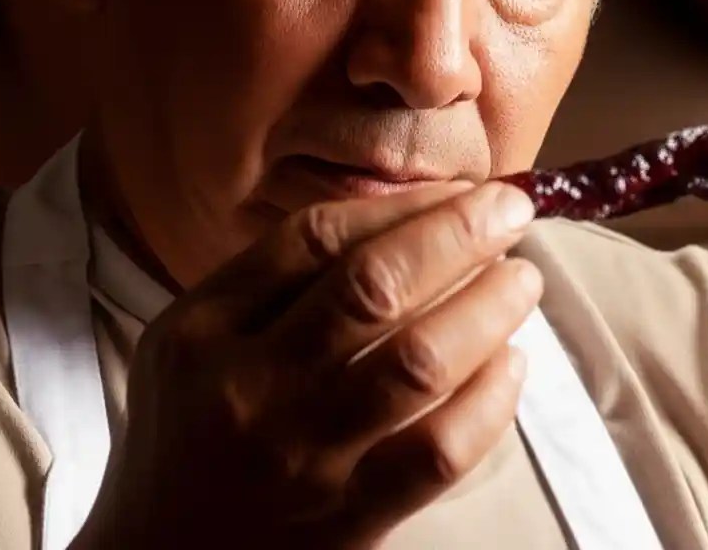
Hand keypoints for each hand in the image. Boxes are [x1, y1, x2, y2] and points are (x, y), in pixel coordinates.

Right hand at [73, 182, 540, 548]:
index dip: (399, 204)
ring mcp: (301, 459)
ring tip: (521, 279)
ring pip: (418, 363)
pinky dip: (490, 399)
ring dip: (487, 307)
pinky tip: (510, 363)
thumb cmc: (186, 438)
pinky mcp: (349, 521)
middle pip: (373, 286)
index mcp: (201, 329)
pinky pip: (439, 450)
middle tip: (512, 211)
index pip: (315, 238)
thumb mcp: (186, 345)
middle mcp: (247, 387)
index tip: (452, 190)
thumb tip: (397, 220)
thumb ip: (266, 284)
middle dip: (458, 234)